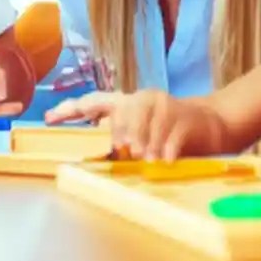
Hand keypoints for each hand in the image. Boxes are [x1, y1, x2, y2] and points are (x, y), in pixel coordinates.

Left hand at [46, 90, 224, 159]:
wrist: (212, 122)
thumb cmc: (169, 132)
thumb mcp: (143, 134)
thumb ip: (122, 140)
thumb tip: (102, 157)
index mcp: (126, 102)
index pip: (93, 101)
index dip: (69, 108)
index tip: (48, 118)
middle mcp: (143, 99)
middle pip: (123, 113)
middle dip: (121, 133)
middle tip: (121, 151)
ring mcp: (166, 106)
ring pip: (148, 125)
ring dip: (145, 145)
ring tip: (144, 160)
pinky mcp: (186, 118)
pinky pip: (172, 136)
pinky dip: (167, 150)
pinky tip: (164, 162)